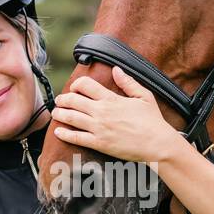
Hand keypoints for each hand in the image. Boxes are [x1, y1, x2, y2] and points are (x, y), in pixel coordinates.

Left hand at [51, 66, 184, 163]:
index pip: (85, 85)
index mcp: (111, 99)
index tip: (74, 88)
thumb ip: (128, 82)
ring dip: (60, 114)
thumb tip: (116, 69)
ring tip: (55, 113)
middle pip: (73, 101)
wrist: (157, 144)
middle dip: (63, 99)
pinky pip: (77, 138)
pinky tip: (58, 131)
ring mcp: (99, 128)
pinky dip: (65, 134)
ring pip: (71, 118)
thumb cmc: (153, 121)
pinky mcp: (99, 144)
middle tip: (59, 101)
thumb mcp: (144, 96)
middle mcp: (102, 112)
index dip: (76, 84)